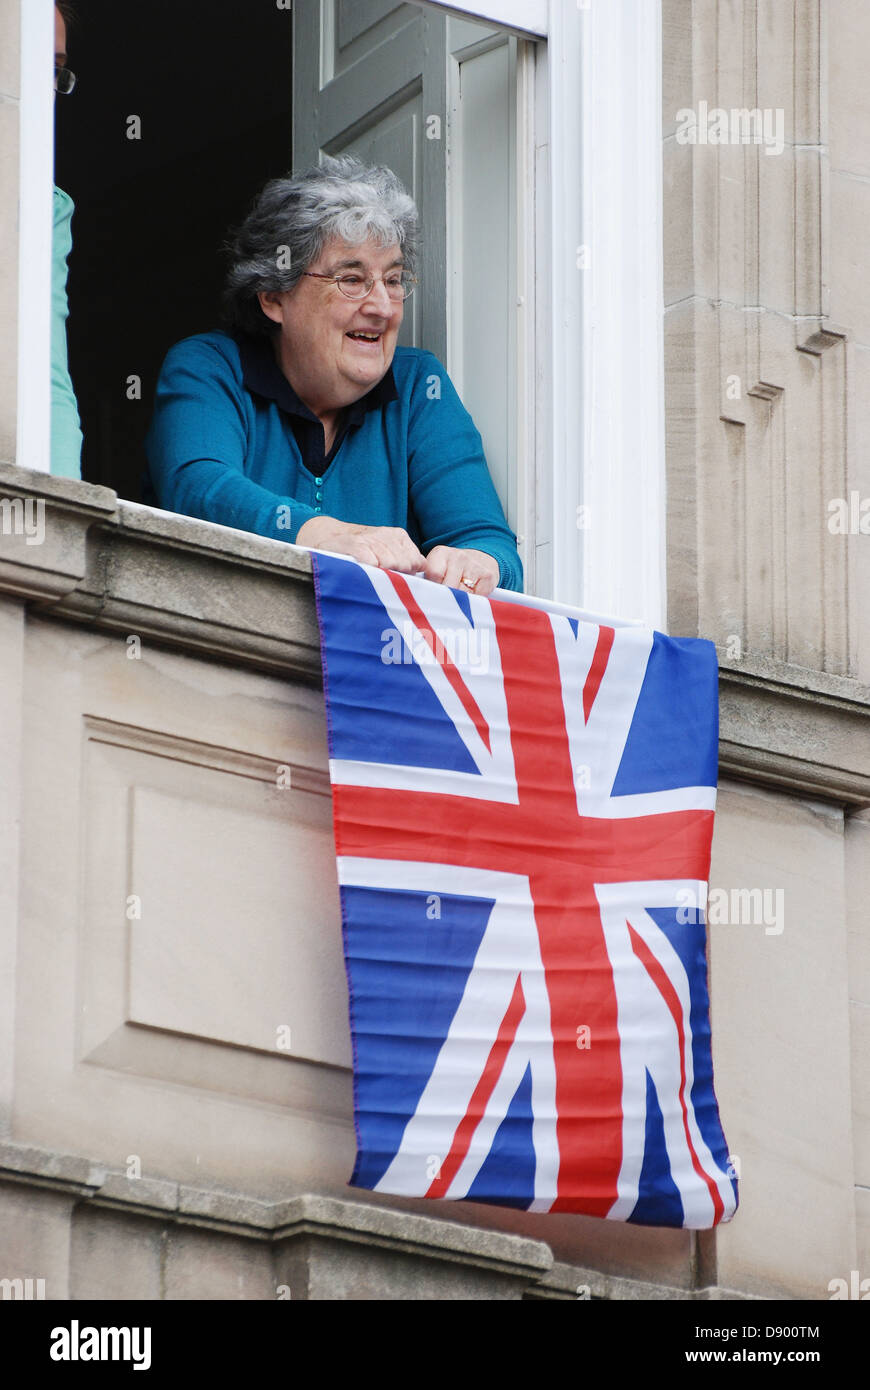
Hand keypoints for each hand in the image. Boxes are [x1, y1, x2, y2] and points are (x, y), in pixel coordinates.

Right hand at [296, 516, 425, 572]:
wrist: (328, 537)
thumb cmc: (361, 552)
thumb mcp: (387, 553)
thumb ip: (406, 562)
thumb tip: (423, 572)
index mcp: (398, 536)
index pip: (416, 562)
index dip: (408, 576)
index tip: (398, 582)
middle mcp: (386, 535)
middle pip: (404, 564)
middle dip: (396, 577)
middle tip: (383, 581)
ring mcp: (370, 538)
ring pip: (388, 564)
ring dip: (381, 575)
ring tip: (371, 577)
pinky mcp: (353, 544)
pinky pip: (370, 561)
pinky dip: (369, 569)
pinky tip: (364, 572)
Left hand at [422, 546, 499, 595]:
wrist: (481, 559)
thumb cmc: (452, 570)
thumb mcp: (437, 568)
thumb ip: (427, 580)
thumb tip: (422, 599)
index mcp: (440, 553)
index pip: (433, 576)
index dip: (432, 588)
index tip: (433, 592)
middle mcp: (458, 556)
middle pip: (448, 587)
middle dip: (446, 597)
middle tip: (446, 598)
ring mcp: (474, 565)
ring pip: (462, 595)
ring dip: (460, 601)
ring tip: (459, 596)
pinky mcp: (488, 576)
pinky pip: (477, 598)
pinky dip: (474, 602)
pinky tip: (472, 595)